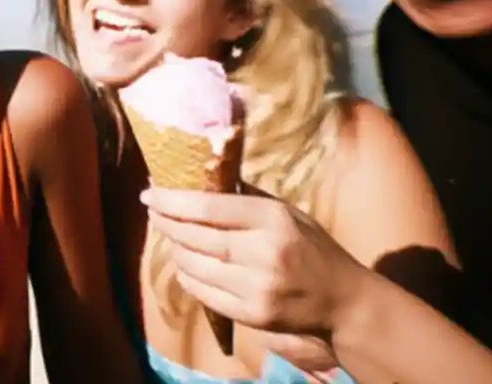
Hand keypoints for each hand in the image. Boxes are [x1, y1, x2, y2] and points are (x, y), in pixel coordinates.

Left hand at [140, 186, 368, 339]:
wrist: (343, 302)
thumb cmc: (312, 249)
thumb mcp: (288, 212)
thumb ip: (247, 196)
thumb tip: (204, 175)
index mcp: (272, 219)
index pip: (208, 207)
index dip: (172, 201)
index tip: (148, 194)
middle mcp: (262, 252)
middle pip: (195, 237)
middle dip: (166, 223)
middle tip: (154, 213)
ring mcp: (255, 287)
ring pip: (193, 265)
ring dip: (176, 250)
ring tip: (174, 238)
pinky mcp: (251, 315)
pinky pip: (201, 293)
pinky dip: (187, 277)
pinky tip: (187, 266)